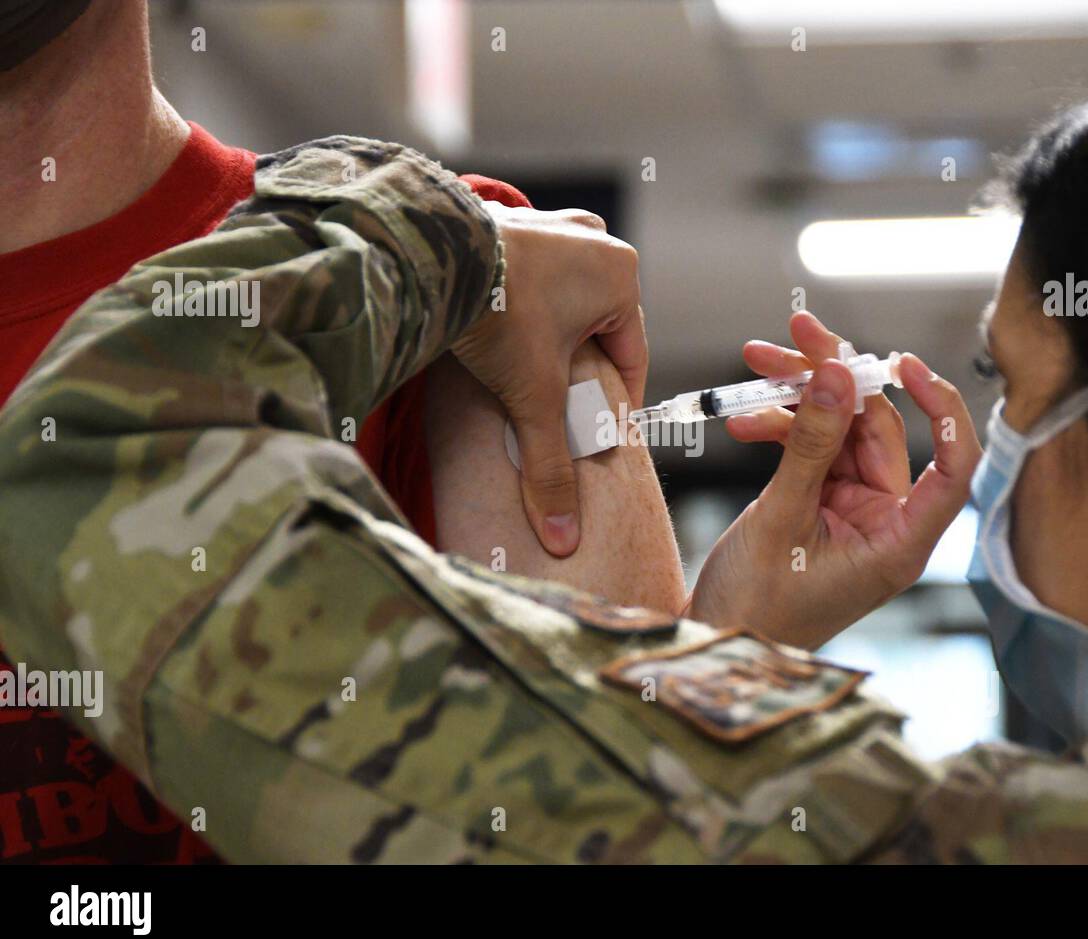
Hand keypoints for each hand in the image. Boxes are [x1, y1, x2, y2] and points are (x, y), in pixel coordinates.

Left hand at [452, 201, 647, 556]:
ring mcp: (552, 227)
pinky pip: (530, 275)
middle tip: (551, 404)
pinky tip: (497, 329)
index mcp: (622, 277)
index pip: (631, 359)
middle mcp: (595, 242)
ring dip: (549, 333)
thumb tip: (564, 536)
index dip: (613, 404)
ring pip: (564, 299)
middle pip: (597, 328)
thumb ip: (551, 467)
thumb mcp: (532, 399)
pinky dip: (520, 303)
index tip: (594, 432)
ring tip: (522, 368)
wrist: (427, 256)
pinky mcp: (511, 224)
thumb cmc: (496, 313)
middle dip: (577, 367)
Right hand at [687, 311, 981, 648]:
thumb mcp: (780, 519)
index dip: (941, 409)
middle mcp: (883, 522)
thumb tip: (837, 375)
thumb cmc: (756, 609)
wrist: (717, 642)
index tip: (904, 365)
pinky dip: (782, 428)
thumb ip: (811, 446)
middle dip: (836, 381)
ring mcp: (851, 512)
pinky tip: (745, 420)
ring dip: (799, 398)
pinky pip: (813, 449)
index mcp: (898, 543)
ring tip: (758, 365)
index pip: (954, 467)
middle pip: (881, 431)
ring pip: (841, 431)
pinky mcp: (820, 505)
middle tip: (796, 336)